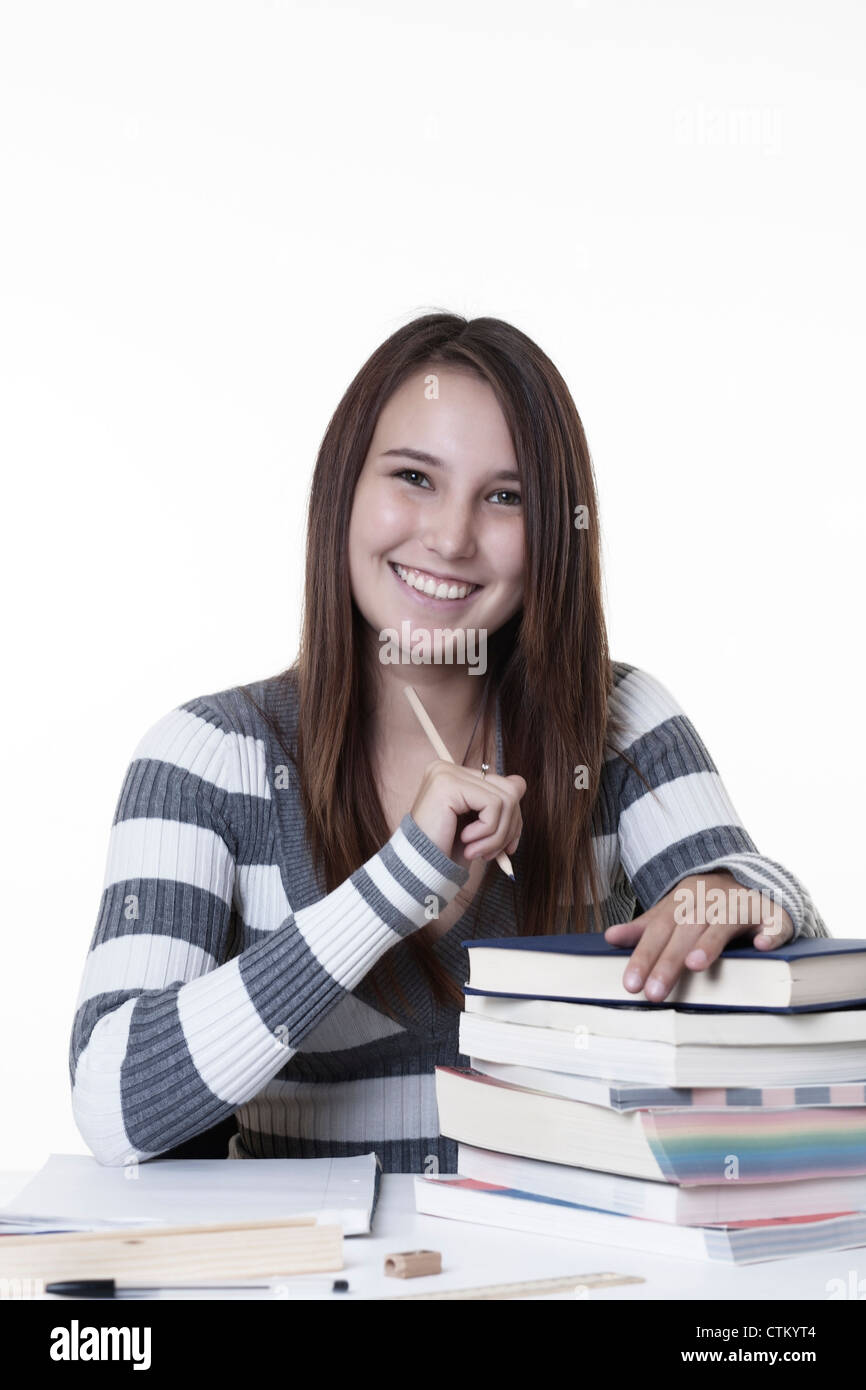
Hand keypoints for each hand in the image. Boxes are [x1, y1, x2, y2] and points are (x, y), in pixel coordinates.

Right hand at [409, 759, 525, 871]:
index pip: (504, 785)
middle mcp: (448, 768)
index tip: (506, 847)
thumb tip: (519, 783)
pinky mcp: (448, 784)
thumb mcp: (479, 827)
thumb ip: (498, 805)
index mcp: (455, 776)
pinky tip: (468, 843)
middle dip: (510, 827)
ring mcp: (447, 773)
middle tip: (493, 854)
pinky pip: (493, 804)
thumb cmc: (446, 851)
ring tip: (479, 852)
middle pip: (509, 789)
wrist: (420, 870)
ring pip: (505, 798)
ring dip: (498, 834)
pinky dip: (488, 831)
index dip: (514, 818)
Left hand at [604, 870, 794, 1002]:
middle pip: (687, 929)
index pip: (660, 928)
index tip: (630, 984)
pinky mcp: (773, 914)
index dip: (644, 955)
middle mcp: (712, 899)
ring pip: (723, 924)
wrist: (752, 880)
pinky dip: (770, 933)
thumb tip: (610, 937)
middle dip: (669, 961)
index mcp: (685, 899)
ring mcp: (743, 904)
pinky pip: (774, 923)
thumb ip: (645, 928)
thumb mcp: (674, 912)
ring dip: (710, 943)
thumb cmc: (707, 906)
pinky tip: (762, 946)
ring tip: (694, 965)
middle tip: (654, 993)